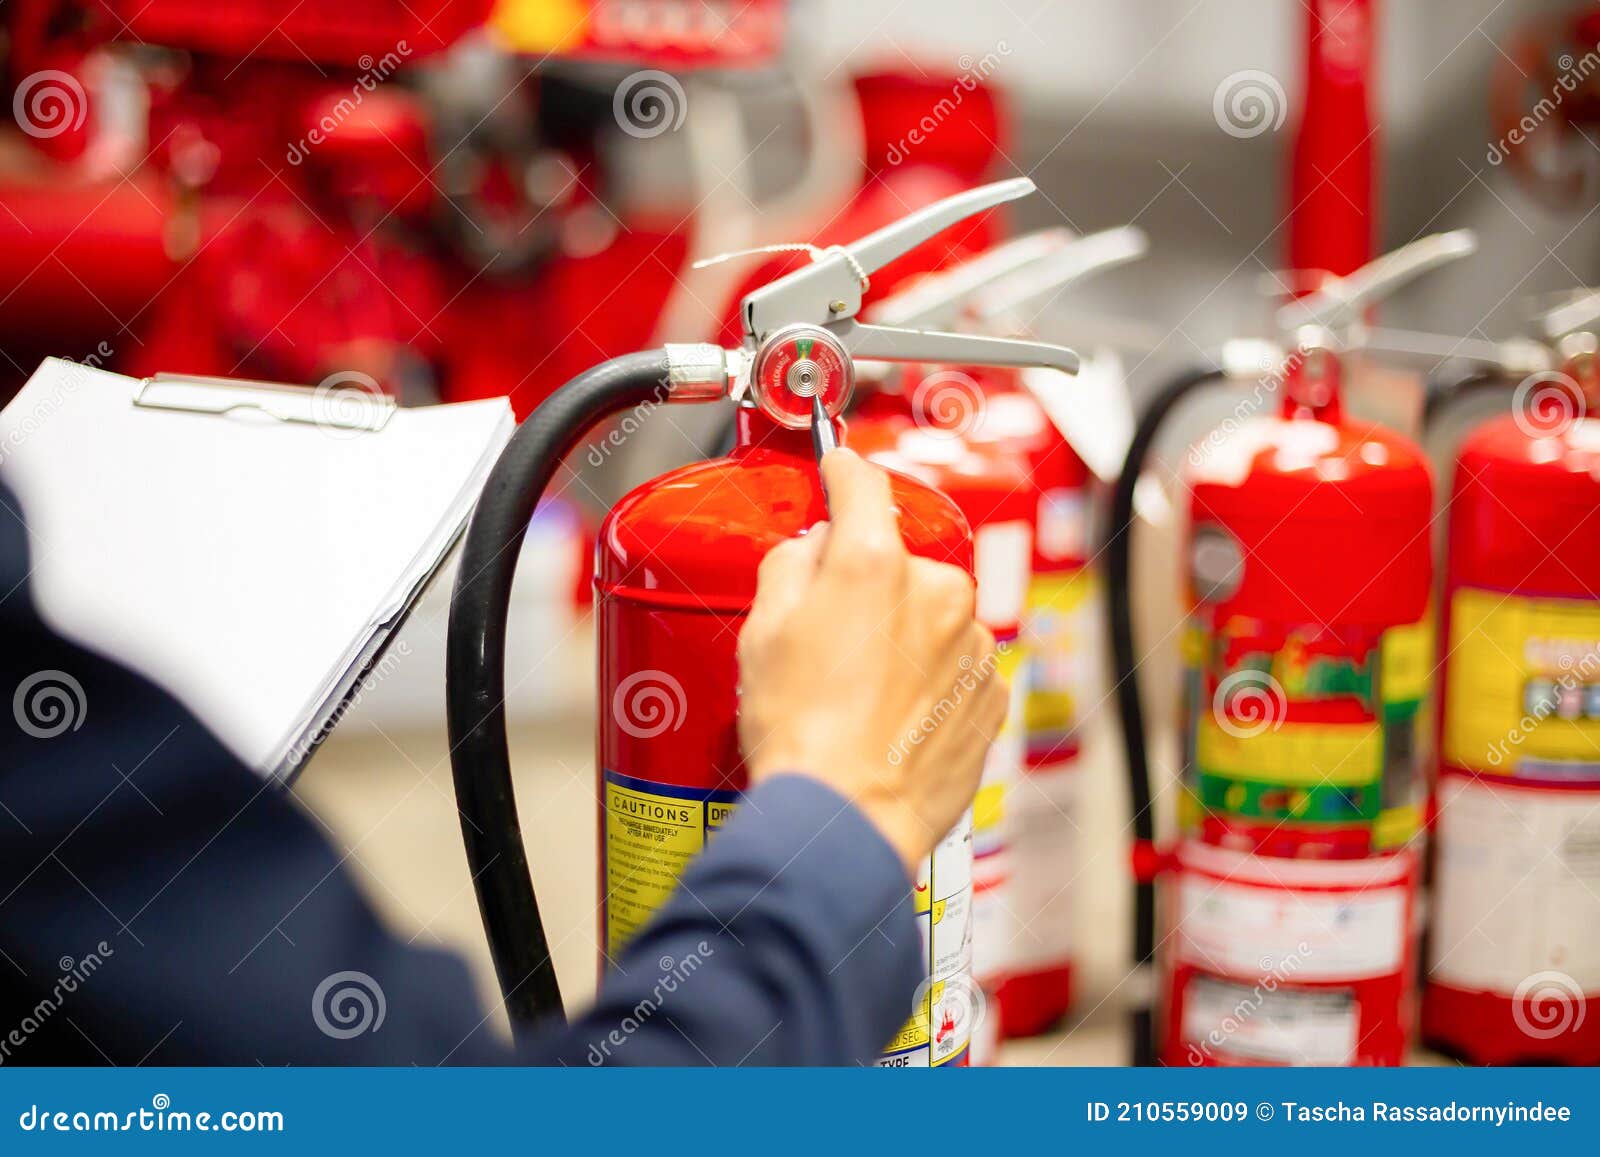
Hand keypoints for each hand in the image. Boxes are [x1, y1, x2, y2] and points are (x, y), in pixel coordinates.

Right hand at [736, 448, 1007, 875]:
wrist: (847, 820)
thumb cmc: (802, 735)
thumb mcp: (762, 631)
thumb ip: (791, 564)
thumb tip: (813, 548)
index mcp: (873, 562)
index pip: (863, 484)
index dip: (843, 470)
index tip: (840, 468)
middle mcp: (936, 592)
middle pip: (898, 561)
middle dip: (868, 585)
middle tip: (829, 636)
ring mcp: (972, 645)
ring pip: (931, 616)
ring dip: (903, 636)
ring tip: (859, 693)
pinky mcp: (990, 694)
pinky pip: (957, 666)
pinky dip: (930, 680)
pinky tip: (891, 716)